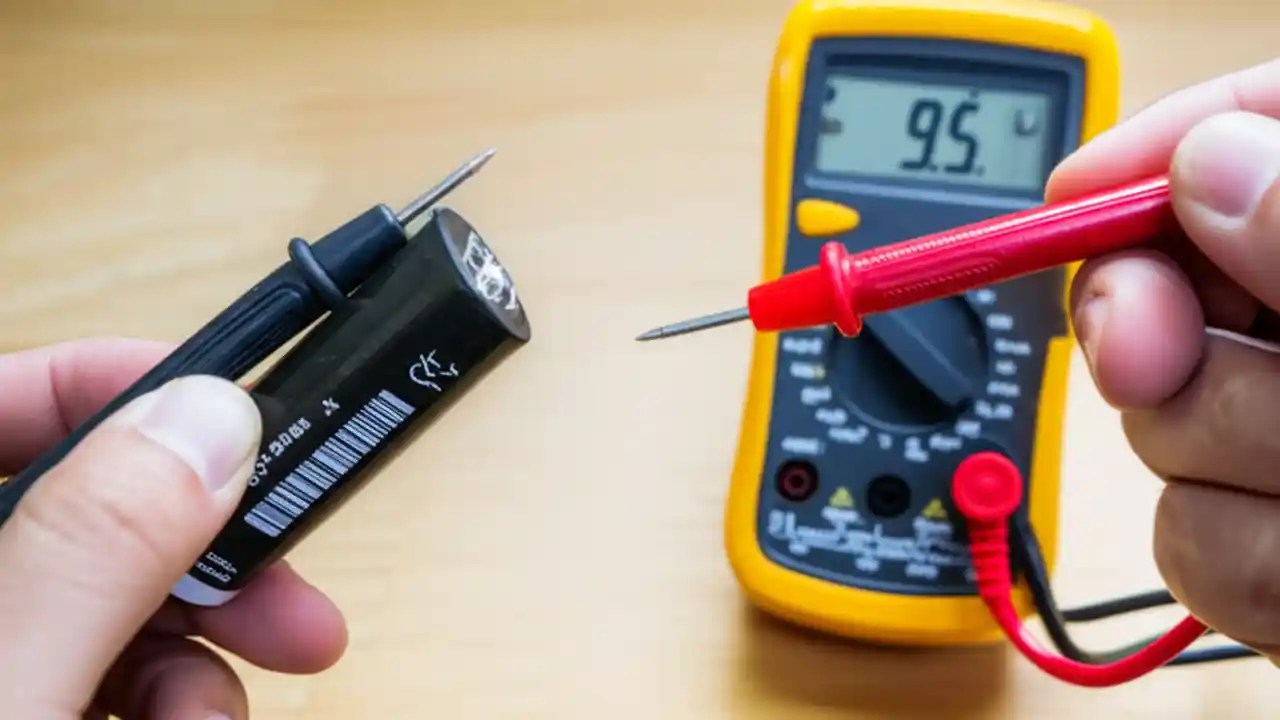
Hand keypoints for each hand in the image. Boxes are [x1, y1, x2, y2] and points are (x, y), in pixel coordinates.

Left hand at [0, 338, 347, 718]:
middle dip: (203, 544)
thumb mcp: (16, 695)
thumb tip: (211, 416)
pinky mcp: (34, 705)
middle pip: (91, 506)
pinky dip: (172, 698)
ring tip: (216, 714)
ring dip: (200, 641)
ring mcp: (4, 652)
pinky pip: (115, 671)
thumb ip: (97, 548)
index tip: (241, 416)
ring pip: (119, 596)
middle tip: (287, 589)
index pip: (6, 401)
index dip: (120, 384)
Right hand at [1048, 58, 1279, 660]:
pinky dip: (1255, 570)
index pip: (1259, 128)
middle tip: (1146, 354)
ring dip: (1237, 468)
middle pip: (1174, 282)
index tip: (1078, 200)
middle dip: (1159, 328)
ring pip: (1167, 427)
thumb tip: (1212, 170)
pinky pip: (1194, 547)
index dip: (1154, 158)